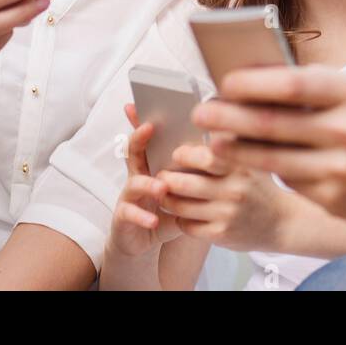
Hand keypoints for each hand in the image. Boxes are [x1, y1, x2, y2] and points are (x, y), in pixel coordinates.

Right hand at [106, 104, 183, 258]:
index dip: (147, 120)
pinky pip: (129, 213)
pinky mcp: (123, 217)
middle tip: (149, 127)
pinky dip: (142, 216)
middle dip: (139, 137)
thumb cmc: (166, 209)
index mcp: (152, 165)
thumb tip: (222, 146)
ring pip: (133, 183)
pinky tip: (154, 219)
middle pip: (134, 151)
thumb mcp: (181, 187)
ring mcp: (129, 195)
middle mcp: (138, 175)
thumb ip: (193, 169)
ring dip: (148, 183)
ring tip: (162, 187)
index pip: (150, 138)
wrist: (143, 241)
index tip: (149, 103)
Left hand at [153, 137, 293, 252]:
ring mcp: (228, 213)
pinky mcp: (222, 234)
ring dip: (167, 199)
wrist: (282, 222)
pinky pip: (187, 225)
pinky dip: (179, 218)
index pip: (204, 156)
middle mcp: (235, 189)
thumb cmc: (259, 185)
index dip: (183, 154)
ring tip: (165, 193)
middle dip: (166, 178)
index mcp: (241, 165)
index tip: (177, 154)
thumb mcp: (252, 159)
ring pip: (180, 205)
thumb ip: (229, 141)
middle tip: (161, 175)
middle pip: (184, 183)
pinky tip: (183, 212)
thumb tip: (204, 114)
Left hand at [191, 65, 345, 233]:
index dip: (251, 82)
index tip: (225, 80)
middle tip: (202, 111)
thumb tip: (266, 76)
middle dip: (228, 117)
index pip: (291, 83)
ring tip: (212, 139)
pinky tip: (249, 160)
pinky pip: (289, 180)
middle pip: (272, 123)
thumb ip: (323, 85)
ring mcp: (340, 169)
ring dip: (235, 149)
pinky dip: (266, 169)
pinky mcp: (334, 199)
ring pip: (271, 158)